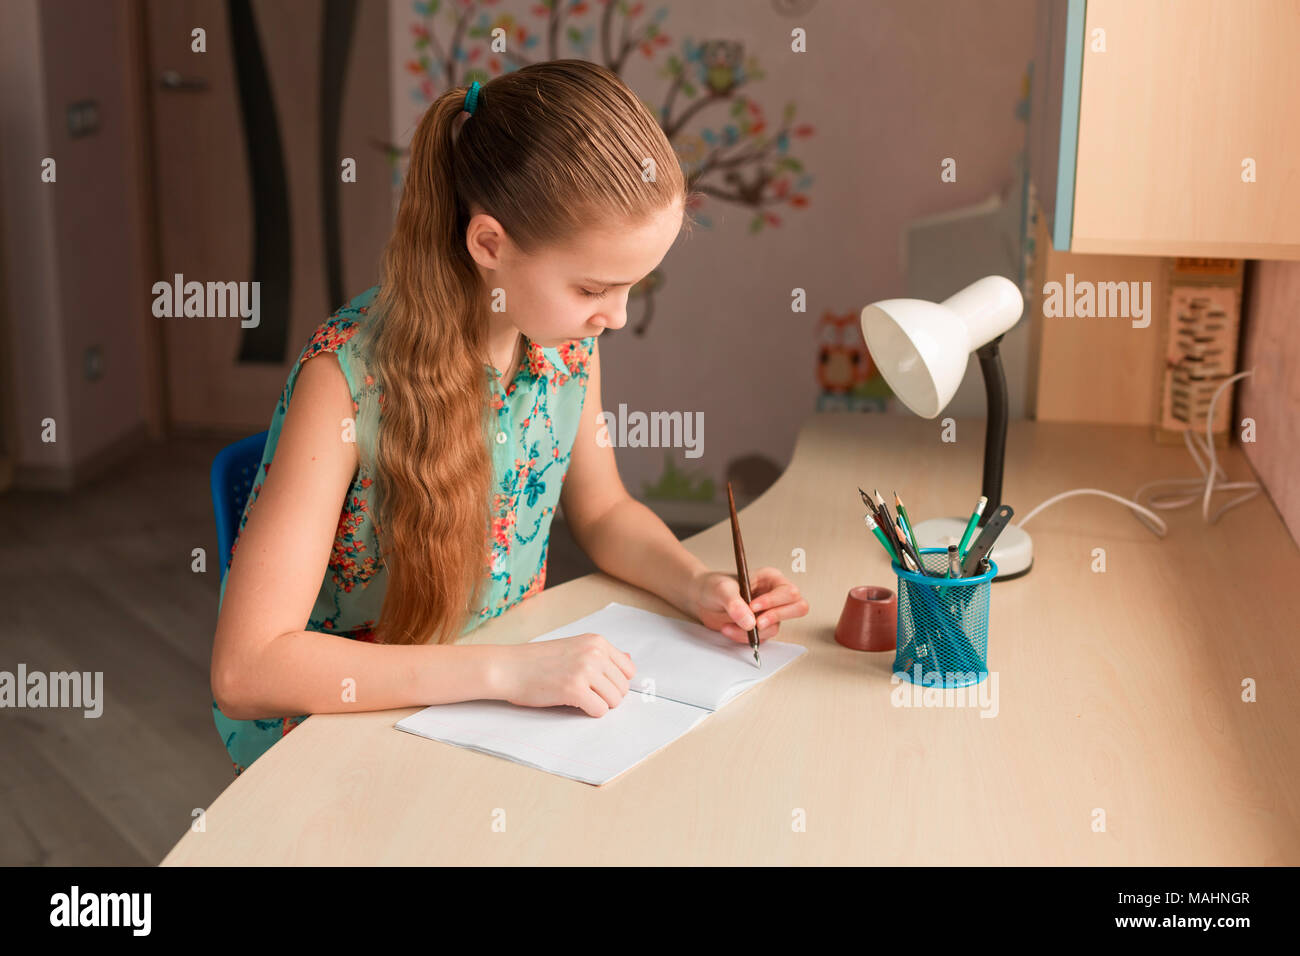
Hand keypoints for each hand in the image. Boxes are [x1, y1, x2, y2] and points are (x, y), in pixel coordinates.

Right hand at [496, 633, 635, 716]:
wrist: (508, 667)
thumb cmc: (538, 661)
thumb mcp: (574, 648)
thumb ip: (602, 655)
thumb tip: (630, 659)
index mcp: (597, 641)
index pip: (629, 670)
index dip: (615, 682)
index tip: (597, 685)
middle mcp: (594, 653)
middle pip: (623, 688)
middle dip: (607, 696)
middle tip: (584, 693)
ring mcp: (585, 671)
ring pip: (614, 701)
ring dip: (599, 704)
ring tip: (578, 698)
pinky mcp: (574, 690)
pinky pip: (600, 711)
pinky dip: (589, 712)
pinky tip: (572, 703)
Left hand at [687, 566, 808, 644]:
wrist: (702, 599)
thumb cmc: (714, 586)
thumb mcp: (721, 589)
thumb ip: (734, 603)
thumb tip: (750, 622)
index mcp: (771, 579)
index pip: (788, 592)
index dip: (773, 602)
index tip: (752, 606)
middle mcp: (775, 596)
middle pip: (798, 608)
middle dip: (776, 617)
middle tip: (757, 623)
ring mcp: (770, 613)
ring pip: (776, 628)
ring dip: (751, 631)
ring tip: (729, 625)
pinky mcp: (761, 628)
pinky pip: (762, 638)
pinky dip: (744, 638)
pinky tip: (728, 629)